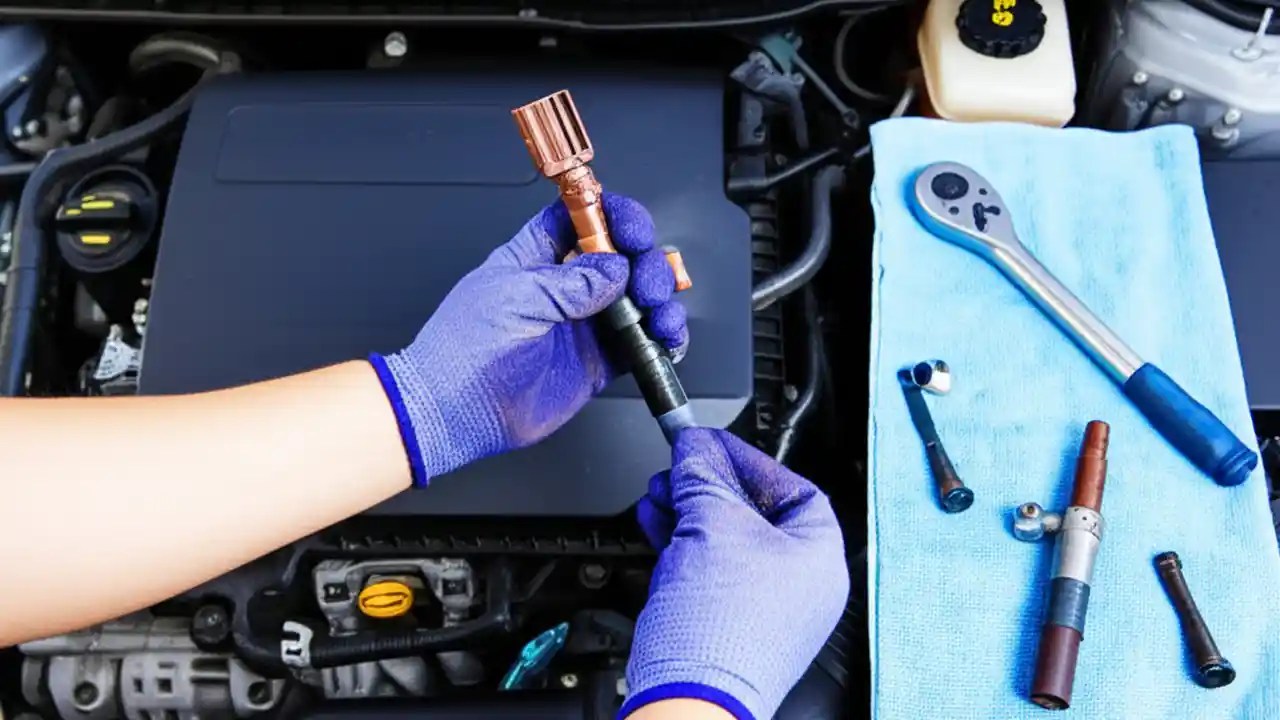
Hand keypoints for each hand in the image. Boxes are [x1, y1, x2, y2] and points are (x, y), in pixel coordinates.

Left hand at [370, 194, 686, 485]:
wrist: (456, 411)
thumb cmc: (464, 349)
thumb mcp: (518, 297)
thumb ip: (573, 282)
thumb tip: (616, 269)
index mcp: (536, 256)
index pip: (581, 216)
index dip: (613, 215)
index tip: (633, 230)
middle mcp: (564, 287)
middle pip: (621, 256)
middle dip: (646, 262)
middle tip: (648, 283)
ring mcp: (583, 325)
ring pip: (638, 299)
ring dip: (661, 301)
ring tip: (660, 317)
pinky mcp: (597, 363)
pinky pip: (640, 344)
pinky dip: (662, 340)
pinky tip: (667, 341)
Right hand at [626, 428, 847, 719]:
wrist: (689, 699)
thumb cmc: (719, 632)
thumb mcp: (711, 526)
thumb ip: (702, 476)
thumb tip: (694, 447)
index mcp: (818, 557)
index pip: (791, 486)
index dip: (746, 460)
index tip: (708, 444)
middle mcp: (799, 583)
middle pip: (753, 510)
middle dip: (707, 484)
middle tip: (679, 466)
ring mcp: (765, 605)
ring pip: (726, 538)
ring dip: (688, 509)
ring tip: (659, 492)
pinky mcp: (729, 620)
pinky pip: (710, 566)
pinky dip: (683, 541)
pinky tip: (657, 521)